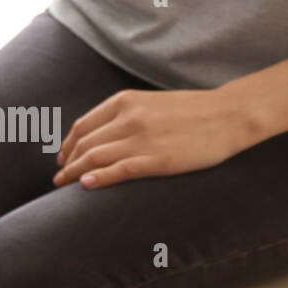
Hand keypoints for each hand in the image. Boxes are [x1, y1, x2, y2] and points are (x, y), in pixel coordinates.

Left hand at [53, 88, 253, 189]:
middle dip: (67, 162)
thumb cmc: (190, 110)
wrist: (229, 114)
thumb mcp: (149, 102)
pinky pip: (121, 169)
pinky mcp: (159, 159)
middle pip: (85, 143)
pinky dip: (100, 177)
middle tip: (58, 177)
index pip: (82, 126)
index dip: (67, 145)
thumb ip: (124, 114)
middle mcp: (128, 118)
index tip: (62, 158)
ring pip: (96, 157)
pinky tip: (87, 185)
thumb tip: (100, 133)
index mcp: (123, 101)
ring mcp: (142, 138)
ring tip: (63, 185)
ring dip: (75, 172)